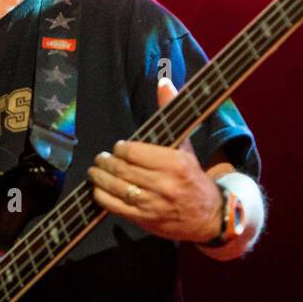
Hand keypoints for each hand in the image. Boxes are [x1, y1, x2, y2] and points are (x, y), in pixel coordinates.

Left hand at [87, 78, 222, 242]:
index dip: (120, 149)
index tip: (118, 147)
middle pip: (122, 170)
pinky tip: (99, 190)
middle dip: (105, 163)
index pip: (135, 152)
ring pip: (116, 188)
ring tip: (95, 172)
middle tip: (100, 159)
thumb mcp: (185, 145)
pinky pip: (115, 207)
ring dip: (99, 178)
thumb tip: (163, 81)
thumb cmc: (192, 176)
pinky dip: (102, 197)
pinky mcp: (145, 220)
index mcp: (176, 163)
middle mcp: (165, 184)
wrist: (207, 216)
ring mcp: (153, 204)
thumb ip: (170, 113)